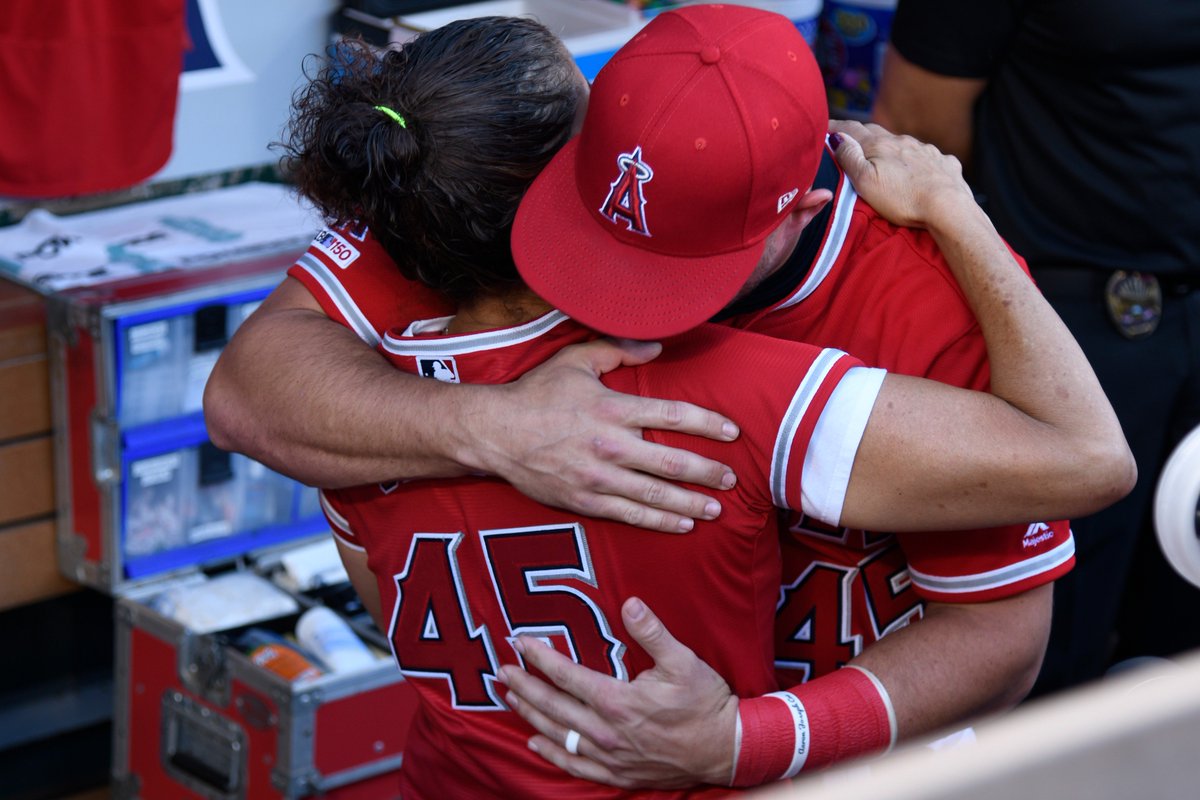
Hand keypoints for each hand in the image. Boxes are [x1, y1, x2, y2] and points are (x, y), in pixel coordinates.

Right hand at [468, 338, 739, 532]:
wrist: (494, 433)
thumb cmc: (536, 393)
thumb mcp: (575, 360)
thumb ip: (618, 349)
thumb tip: (658, 347)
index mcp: (611, 407)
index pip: (672, 415)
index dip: (706, 424)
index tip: (732, 433)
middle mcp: (609, 445)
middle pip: (671, 462)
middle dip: (707, 473)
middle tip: (732, 479)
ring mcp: (597, 477)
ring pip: (654, 495)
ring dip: (690, 504)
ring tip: (716, 509)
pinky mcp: (584, 501)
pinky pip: (629, 515)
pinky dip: (659, 522)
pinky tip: (682, 525)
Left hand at [498, 597, 737, 789]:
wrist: (725, 749)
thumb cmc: (705, 703)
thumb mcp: (683, 660)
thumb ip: (652, 632)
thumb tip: (629, 603)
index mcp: (617, 701)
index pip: (566, 676)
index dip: (539, 658)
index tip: (520, 643)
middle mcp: (605, 731)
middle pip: (552, 706)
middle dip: (523, 686)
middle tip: (501, 670)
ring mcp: (609, 756)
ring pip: (557, 734)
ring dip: (530, 715)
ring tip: (510, 698)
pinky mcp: (617, 773)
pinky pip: (574, 765)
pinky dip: (551, 753)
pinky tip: (535, 742)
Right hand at [828, 119, 977, 230]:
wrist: (948, 207)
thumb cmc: (903, 199)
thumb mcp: (865, 181)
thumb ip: (849, 157)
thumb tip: (838, 137)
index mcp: (880, 145)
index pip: (852, 129)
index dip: (836, 127)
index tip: (824, 127)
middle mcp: (903, 141)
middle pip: (877, 133)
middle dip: (861, 134)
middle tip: (850, 140)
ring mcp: (926, 151)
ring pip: (903, 145)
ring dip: (891, 149)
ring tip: (885, 161)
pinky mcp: (944, 163)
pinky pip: (928, 158)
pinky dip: (917, 161)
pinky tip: (918, 172)